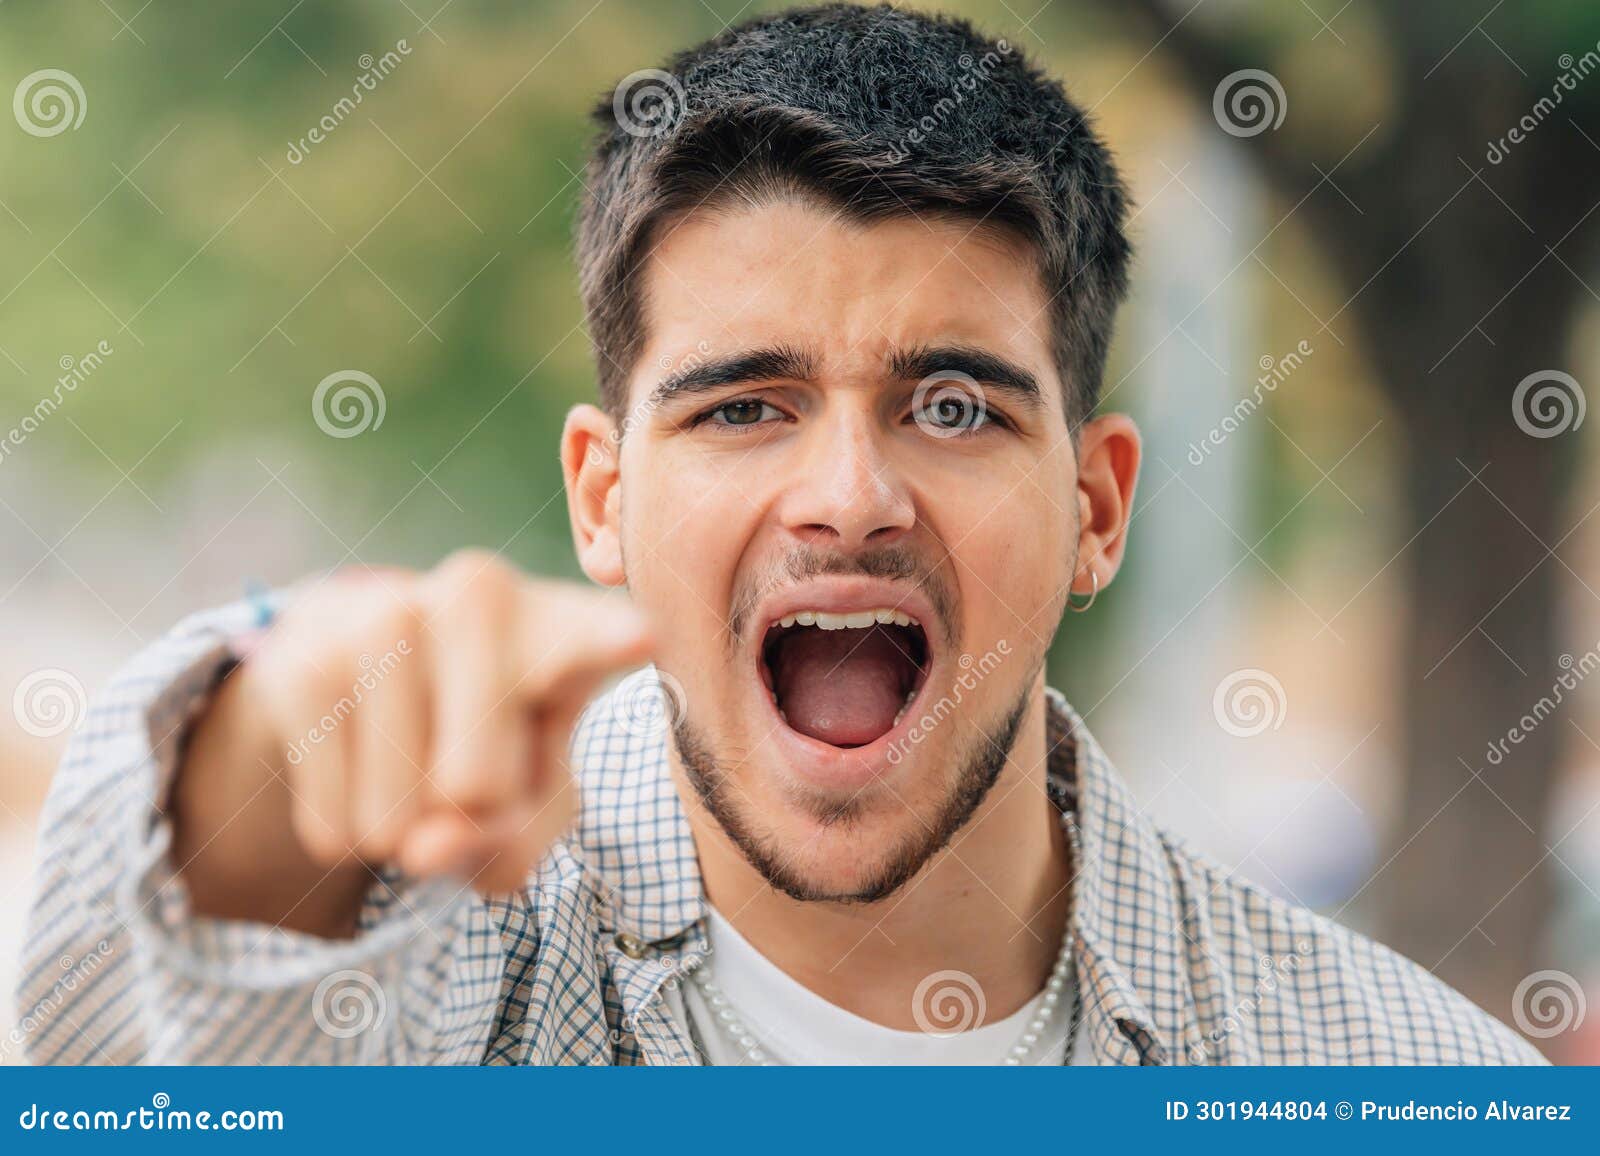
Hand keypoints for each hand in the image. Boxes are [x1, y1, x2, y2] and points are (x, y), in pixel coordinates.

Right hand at [169, 551, 652, 935]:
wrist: (364, 675)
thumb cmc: (482, 741)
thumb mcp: (529, 799)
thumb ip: (513, 838)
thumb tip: (431, 846)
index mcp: (561, 625)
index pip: (589, 638)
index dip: (607, 642)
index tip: (639, 639)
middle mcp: (478, 594)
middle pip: (480, 784)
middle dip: (472, 819)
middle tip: (473, 778)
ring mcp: (383, 614)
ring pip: (398, 815)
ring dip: (401, 831)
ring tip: (410, 767)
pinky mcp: (301, 657)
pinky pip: (332, 817)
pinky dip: (344, 833)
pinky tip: (356, 774)